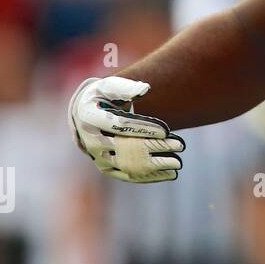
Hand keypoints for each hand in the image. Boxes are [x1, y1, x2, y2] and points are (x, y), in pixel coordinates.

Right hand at [69, 77, 184, 182]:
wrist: (84, 116)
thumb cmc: (103, 97)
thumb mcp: (110, 87)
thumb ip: (126, 88)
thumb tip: (144, 89)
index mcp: (90, 118)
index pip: (119, 125)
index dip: (143, 128)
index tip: (165, 131)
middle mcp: (91, 140)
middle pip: (126, 147)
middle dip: (154, 147)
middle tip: (180, 145)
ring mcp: (98, 157)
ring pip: (128, 165)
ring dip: (154, 165)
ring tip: (178, 163)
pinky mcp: (106, 168)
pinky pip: (128, 175)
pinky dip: (148, 177)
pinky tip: (169, 175)